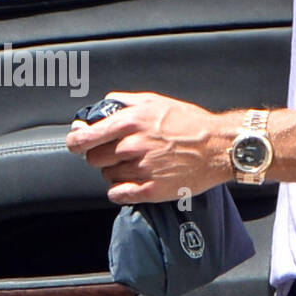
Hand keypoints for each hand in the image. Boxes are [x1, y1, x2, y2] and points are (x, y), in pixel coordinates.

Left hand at [66, 92, 232, 204]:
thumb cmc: (192, 122)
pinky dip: (121, 189)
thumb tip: (104, 103)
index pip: (85, 137)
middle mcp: (133, 145)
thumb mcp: (158, 101)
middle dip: (103, 156)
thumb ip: (126, 101)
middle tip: (122, 153)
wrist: (219, 146)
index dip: (76, 141)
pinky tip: (135, 181)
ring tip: (137, 164)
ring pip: (107, 176)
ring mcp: (141, 169)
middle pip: (94, 159)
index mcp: (131, 122)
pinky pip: (117, 194)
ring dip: (116, 172)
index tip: (77, 143)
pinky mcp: (150, 190)